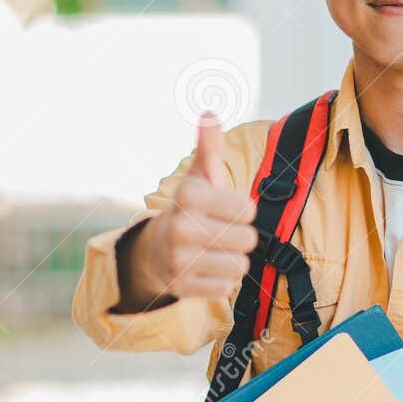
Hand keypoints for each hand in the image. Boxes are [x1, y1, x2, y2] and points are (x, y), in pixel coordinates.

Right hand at [132, 112, 259, 302]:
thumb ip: (209, 146)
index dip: (241, 211)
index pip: (248, 211)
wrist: (154, 250)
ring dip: (232, 260)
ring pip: (239, 266)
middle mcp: (180, 227)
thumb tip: (209, 113)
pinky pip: (225, 288)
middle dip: (239, 238)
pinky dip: (220, 281)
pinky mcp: (181, 287)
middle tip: (219, 233)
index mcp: (188, 196)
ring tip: (213, 252)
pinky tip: (204, 270)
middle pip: (248, 240)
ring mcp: (179, 260)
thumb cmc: (189, 209)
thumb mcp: (199, 176)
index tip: (223, 210)